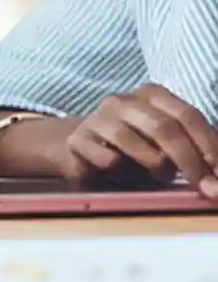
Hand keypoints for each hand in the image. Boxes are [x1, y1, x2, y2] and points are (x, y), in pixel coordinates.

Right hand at [60, 84, 217, 198]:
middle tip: (204, 187)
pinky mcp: (77, 140)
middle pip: (164, 128)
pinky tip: (121, 174)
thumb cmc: (135, 148)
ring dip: (156, 167)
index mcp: (152, 95)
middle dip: (189, 161)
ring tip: (161, 178)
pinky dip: (123, 172)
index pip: (188, 115)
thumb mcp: (167, 142)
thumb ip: (193, 150)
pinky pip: (109, 160)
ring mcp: (97, 118)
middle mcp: (123, 100)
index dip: (209, 145)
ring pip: (134, 143)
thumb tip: (217, 180)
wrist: (83, 151)